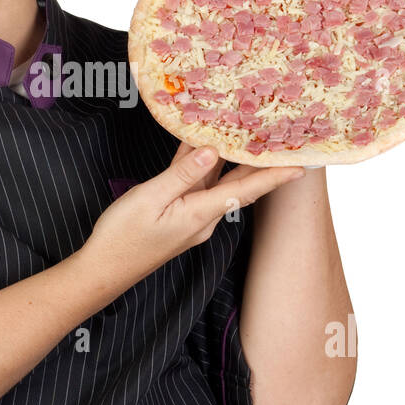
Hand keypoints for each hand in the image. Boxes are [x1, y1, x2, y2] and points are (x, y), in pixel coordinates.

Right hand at [81, 142, 303, 287]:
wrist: (103, 270)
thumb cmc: (122, 237)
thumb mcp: (150, 199)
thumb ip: (182, 175)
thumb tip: (211, 151)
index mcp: (200, 214)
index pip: (246, 190)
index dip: (274, 176)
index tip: (302, 165)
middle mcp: (202, 217)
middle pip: (237, 184)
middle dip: (260, 163)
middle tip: (280, 139)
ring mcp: (191, 218)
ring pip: (216, 182)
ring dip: (231, 160)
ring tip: (248, 135)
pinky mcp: (178, 217)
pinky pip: (196, 186)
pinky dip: (202, 165)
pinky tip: (201, 146)